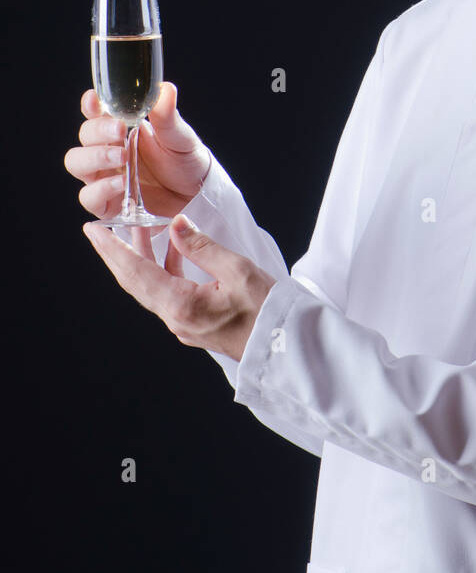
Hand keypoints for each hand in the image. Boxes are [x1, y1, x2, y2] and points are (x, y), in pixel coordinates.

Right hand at [64, 82, 211, 226]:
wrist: (198, 193)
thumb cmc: (185, 160)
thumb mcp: (180, 136)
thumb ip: (168, 116)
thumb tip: (166, 89)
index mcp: (121, 128)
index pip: (96, 112)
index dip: (90, 105)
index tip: (94, 99)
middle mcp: (108, 149)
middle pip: (84, 136)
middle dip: (97, 132)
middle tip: (120, 131)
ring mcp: (105, 176)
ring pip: (77, 163)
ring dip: (95, 157)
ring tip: (122, 156)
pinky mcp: (108, 203)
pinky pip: (89, 197)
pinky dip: (101, 189)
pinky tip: (121, 183)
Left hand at [82, 215, 276, 362]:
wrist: (286, 347)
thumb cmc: (268, 311)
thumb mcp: (238, 270)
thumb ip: (202, 246)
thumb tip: (177, 225)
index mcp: (181, 305)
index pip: (135, 272)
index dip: (112, 250)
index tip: (92, 231)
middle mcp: (176, 318)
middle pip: (136, 282)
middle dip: (117, 253)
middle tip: (100, 230)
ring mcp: (184, 324)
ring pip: (151, 288)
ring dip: (141, 259)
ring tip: (137, 231)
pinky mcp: (195, 324)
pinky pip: (168, 294)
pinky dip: (163, 270)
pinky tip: (173, 253)